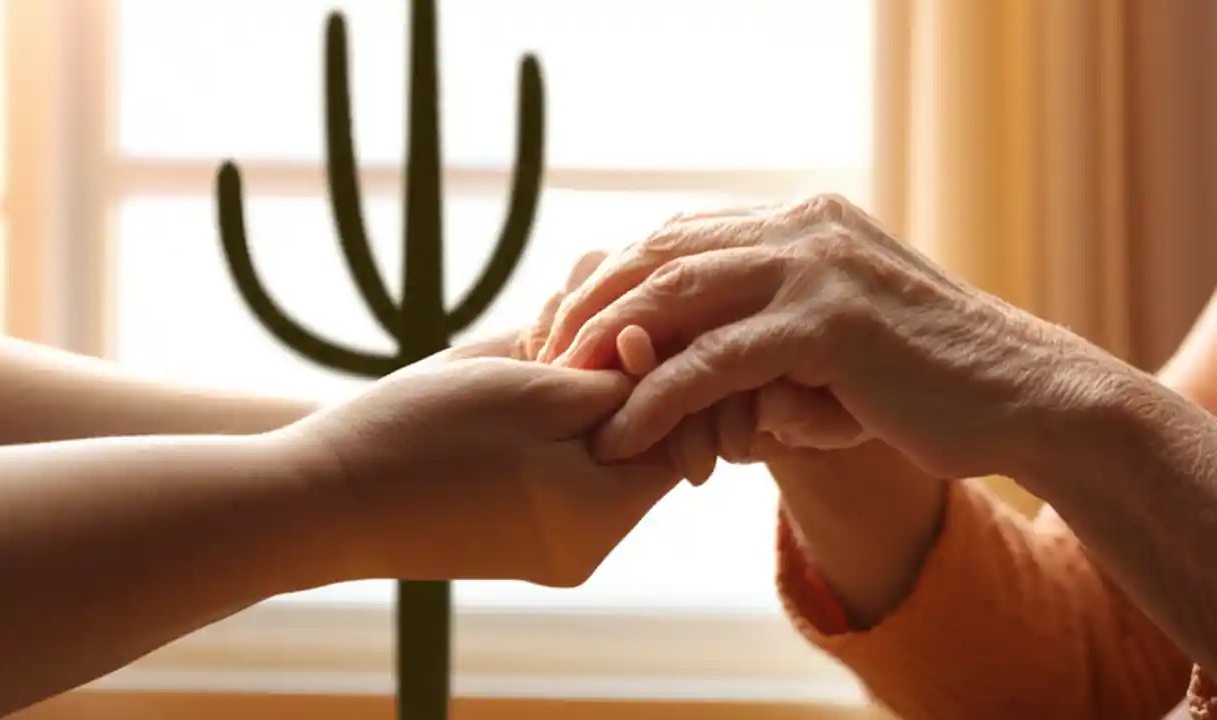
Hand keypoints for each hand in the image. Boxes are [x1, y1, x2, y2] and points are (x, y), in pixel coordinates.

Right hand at [286, 357, 677, 586]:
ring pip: (596, 451)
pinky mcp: (514, 540)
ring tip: (536, 347)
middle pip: (640, 442)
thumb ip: (616, 378)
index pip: (682, 432)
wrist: (322, 498)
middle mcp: (588, 546)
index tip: (620, 326)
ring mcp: (550, 549)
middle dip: (617, 376)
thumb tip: (665, 357)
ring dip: (578, 394)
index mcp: (605, 516)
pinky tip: (515, 382)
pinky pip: (558, 473)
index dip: (665, 370)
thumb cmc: (426, 436)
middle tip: (569, 329)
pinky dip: (549, 425)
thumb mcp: (536, 389)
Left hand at [541, 194, 1134, 480]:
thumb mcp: (830, 342)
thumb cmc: (922, 384)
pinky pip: (715, 361)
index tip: (563, 331)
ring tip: (560, 395)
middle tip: (540, 360)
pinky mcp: (830, 324)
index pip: (674, 239)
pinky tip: (621, 435)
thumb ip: (758, 336)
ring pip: (675, 297)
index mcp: (798, 223)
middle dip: (588, 308)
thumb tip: (673, 368)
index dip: (610, 283)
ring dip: (605, 349)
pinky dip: (657, 399)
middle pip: (658, 255)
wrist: (1026, 400)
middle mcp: (801, 229)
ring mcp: (817, 268)